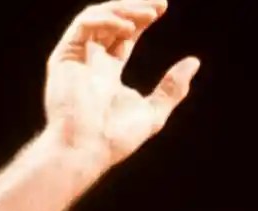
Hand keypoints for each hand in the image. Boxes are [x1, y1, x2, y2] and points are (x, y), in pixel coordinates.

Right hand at [43, 0, 199, 166]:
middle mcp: (90, 63)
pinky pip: (83, 27)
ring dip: (123, 11)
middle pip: (111, 23)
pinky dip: (106, 21)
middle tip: (160, 4)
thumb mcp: (154, 113)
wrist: (87, 149)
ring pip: (96, 19)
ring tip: (149, 14)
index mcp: (106, 74)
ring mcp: (75, 59)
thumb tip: (194, 62)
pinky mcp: (63, 58)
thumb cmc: (115, 139)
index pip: (124, 37)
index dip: (141, 20)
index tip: (163, 8)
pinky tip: (128, 28)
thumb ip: (172, 88)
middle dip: (135, 9)